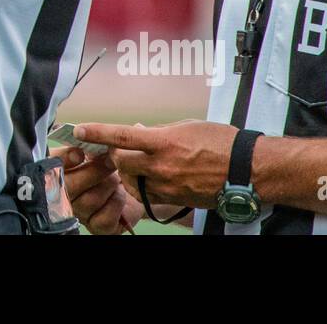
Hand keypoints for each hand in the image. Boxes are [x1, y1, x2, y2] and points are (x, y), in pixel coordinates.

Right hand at [55, 146, 142, 233]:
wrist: (134, 188)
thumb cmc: (110, 166)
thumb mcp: (99, 150)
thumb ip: (89, 143)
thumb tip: (86, 132)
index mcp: (60, 172)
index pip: (51, 166)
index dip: (63, 160)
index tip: (79, 152)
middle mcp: (65, 196)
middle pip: (69, 186)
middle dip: (93, 171)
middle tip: (109, 160)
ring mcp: (80, 213)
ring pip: (88, 200)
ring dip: (108, 185)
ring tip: (117, 178)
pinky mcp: (97, 227)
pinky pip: (104, 217)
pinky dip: (116, 202)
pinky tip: (120, 194)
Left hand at [73, 119, 239, 209]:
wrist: (246, 169)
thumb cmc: (221, 142)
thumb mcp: (187, 125)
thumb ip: (158, 130)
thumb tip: (138, 130)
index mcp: (164, 141)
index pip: (122, 136)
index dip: (97, 132)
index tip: (80, 130)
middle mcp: (162, 165)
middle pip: (121, 162)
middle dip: (115, 154)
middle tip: (120, 148)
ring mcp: (167, 185)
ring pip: (131, 181)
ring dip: (127, 172)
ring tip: (136, 163)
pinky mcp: (174, 199)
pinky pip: (147, 196)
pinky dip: (142, 187)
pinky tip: (149, 178)